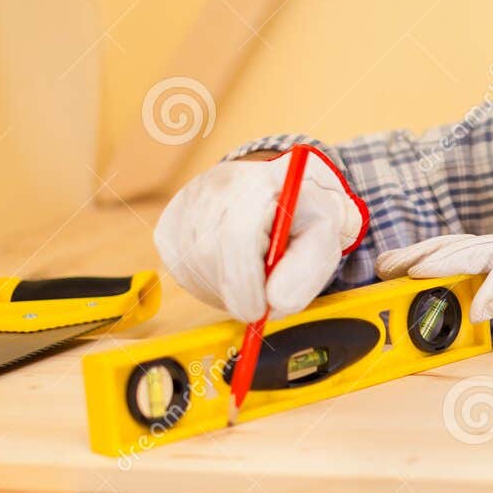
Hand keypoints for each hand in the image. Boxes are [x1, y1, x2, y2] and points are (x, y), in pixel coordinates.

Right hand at [154, 147, 367, 322]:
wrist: (280, 193)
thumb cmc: (303, 217)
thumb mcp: (324, 235)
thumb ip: (307, 268)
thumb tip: (276, 303)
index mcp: (254, 182)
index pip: (237, 234)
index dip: (245, 280)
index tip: (260, 311)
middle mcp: (210, 188)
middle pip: (209, 254)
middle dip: (237, 289)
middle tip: (261, 304)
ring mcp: (183, 207)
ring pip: (195, 269)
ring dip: (226, 289)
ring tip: (255, 273)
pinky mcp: (168, 229)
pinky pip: (183, 273)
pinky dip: (210, 285)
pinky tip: (232, 270)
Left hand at [374, 234, 492, 349]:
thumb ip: (480, 347)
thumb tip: (427, 351)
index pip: (464, 260)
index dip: (426, 259)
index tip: (388, 270)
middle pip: (474, 246)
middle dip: (430, 252)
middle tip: (392, 265)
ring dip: (457, 258)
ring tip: (422, 273)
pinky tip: (478, 308)